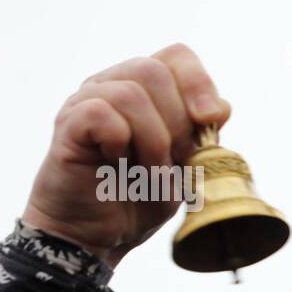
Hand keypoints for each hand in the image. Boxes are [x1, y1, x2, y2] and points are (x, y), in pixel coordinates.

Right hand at [22, 43, 232, 268]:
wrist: (98, 236)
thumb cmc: (138, 199)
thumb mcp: (185, 167)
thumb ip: (201, 135)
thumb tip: (223, 105)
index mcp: (144, 90)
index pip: (176, 56)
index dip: (199, 82)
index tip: (210, 121)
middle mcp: (111, 86)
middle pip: (154, 71)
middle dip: (177, 122)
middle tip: (173, 160)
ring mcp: (85, 102)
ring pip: (130, 94)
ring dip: (152, 141)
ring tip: (149, 171)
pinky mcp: (68, 125)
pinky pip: (100, 112)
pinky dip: (121, 142)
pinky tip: (116, 161)